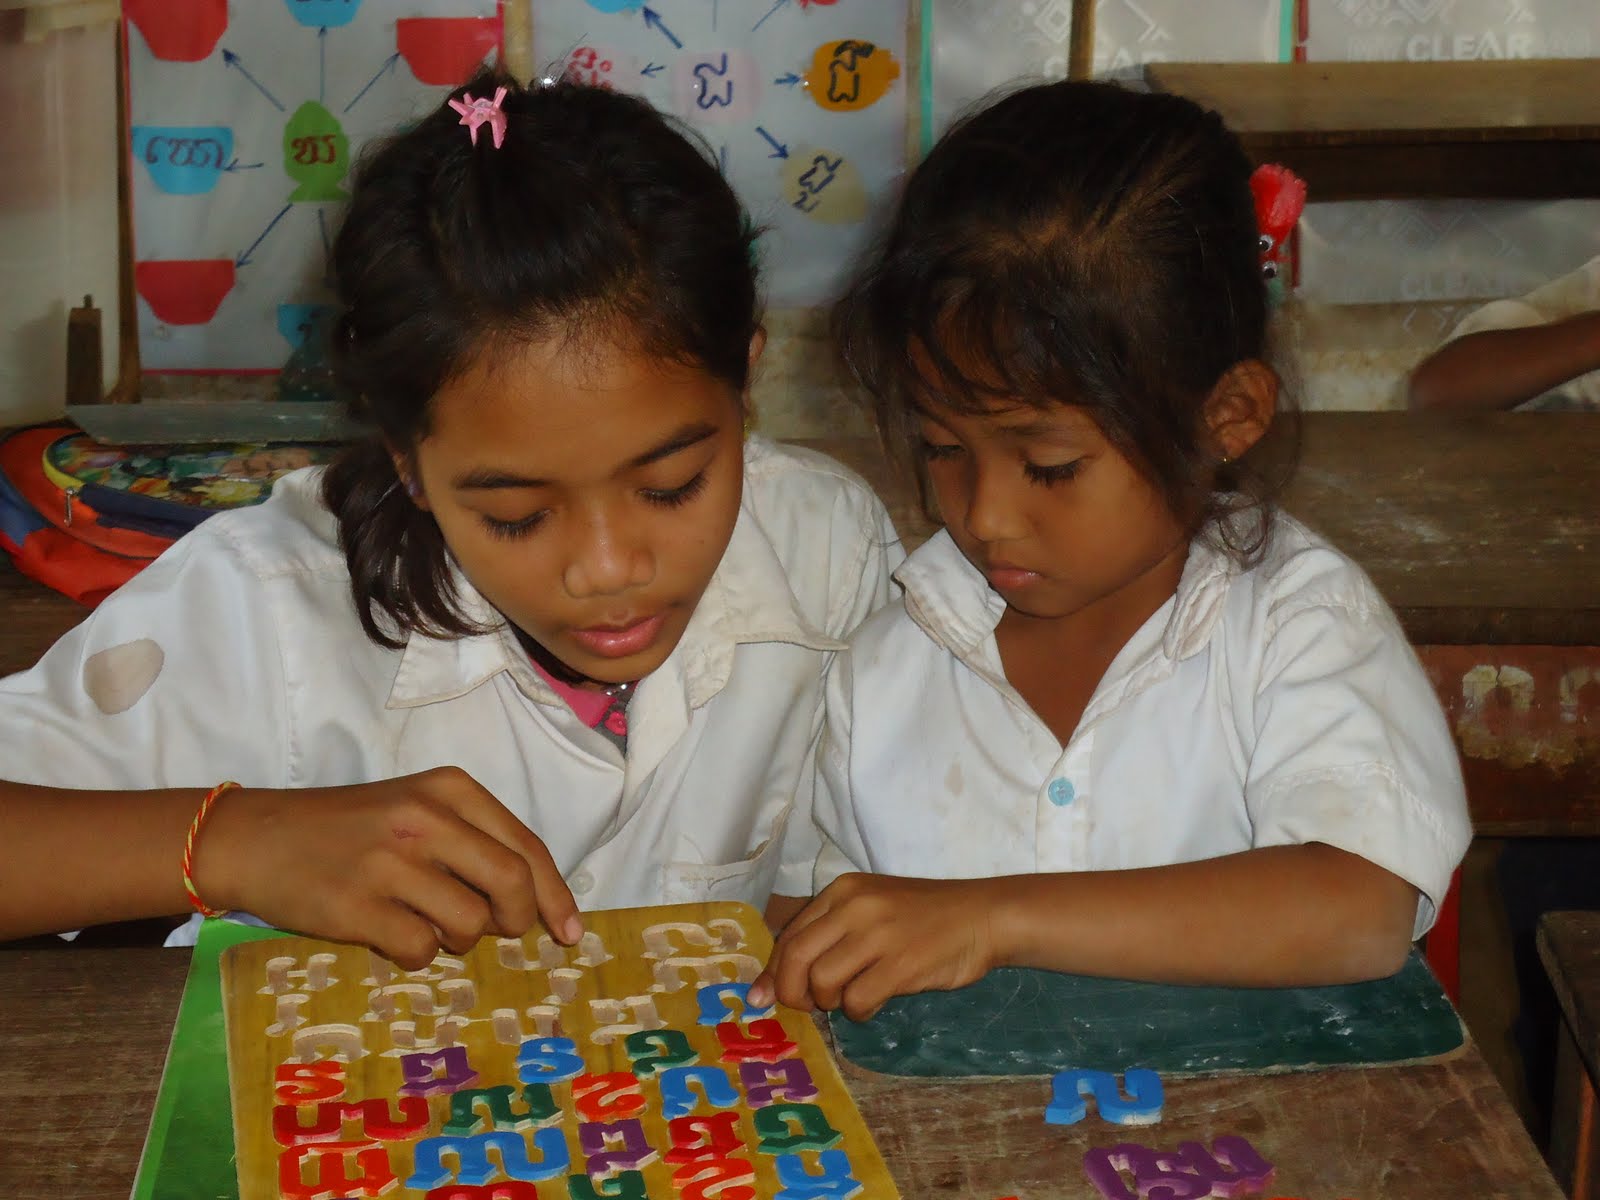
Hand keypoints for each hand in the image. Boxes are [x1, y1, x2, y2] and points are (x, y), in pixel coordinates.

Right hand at [194, 766, 581, 968]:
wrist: (257, 838)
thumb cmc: (349, 828)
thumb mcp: (416, 808)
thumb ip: (473, 841)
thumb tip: (532, 901)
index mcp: (450, 789)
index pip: (526, 845)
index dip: (555, 894)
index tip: (570, 930)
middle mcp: (426, 817)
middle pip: (512, 883)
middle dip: (518, 919)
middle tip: (502, 931)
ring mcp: (391, 861)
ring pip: (471, 923)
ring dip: (460, 939)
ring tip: (427, 923)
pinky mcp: (358, 905)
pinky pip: (421, 949)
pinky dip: (418, 954)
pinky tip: (392, 934)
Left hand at [748, 873, 1001, 1020]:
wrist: (981, 915)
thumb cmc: (923, 917)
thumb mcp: (871, 910)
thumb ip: (828, 936)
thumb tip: (774, 984)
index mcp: (843, 890)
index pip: (790, 934)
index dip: (775, 971)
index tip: (767, 997)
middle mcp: (855, 906)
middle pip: (797, 958)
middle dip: (792, 993)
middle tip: (808, 1007)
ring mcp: (878, 934)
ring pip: (823, 982)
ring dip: (831, 1003)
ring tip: (851, 999)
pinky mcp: (901, 963)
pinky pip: (858, 1000)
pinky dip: (860, 1012)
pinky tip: (875, 1004)